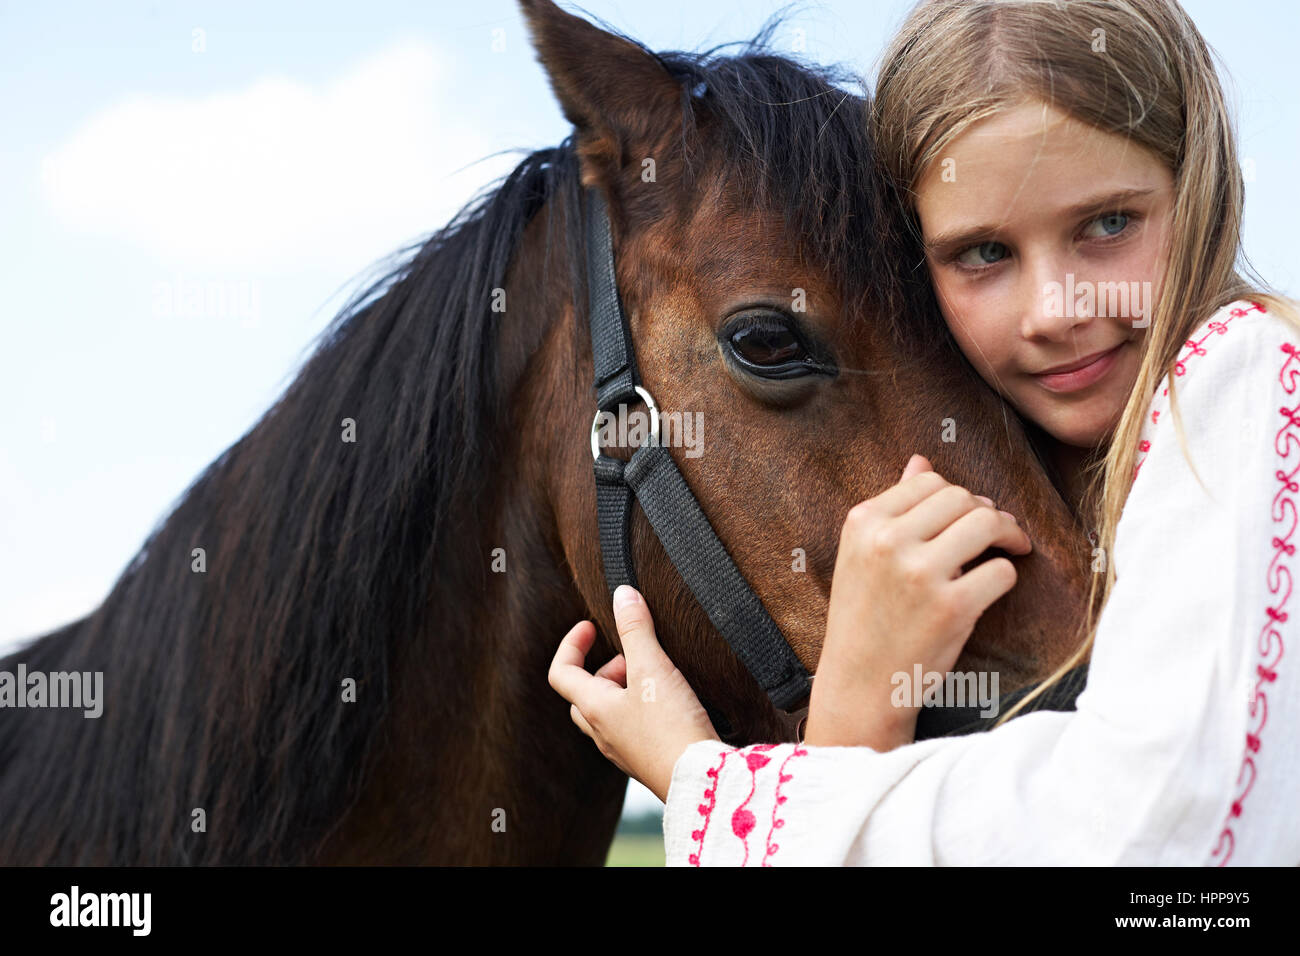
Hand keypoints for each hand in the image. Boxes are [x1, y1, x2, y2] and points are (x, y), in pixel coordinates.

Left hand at [549, 584, 720, 802]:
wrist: (701, 782)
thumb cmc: (672, 727)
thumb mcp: (653, 668)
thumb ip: (636, 629)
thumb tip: (622, 594)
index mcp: (594, 709)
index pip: (561, 673)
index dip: (571, 644)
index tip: (591, 626)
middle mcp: (603, 733)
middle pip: (583, 695)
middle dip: (603, 669)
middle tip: (632, 655)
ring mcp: (624, 750)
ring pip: (609, 712)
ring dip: (625, 687)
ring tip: (657, 674)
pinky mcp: (648, 759)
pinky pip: (632, 728)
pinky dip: (642, 706)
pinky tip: (672, 701)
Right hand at [804, 454, 1029, 749]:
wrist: (859, 685)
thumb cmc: (864, 618)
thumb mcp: (862, 556)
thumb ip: (893, 508)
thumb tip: (920, 460)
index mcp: (863, 522)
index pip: (926, 480)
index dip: (956, 495)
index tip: (969, 515)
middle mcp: (888, 542)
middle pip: (960, 497)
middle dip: (986, 511)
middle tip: (997, 533)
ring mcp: (920, 574)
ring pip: (986, 523)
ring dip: (1008, 534)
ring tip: (1011, 548)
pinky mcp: (952, 607)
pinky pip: (1001, 570)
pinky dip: (1005, 576)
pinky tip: (992, 588)